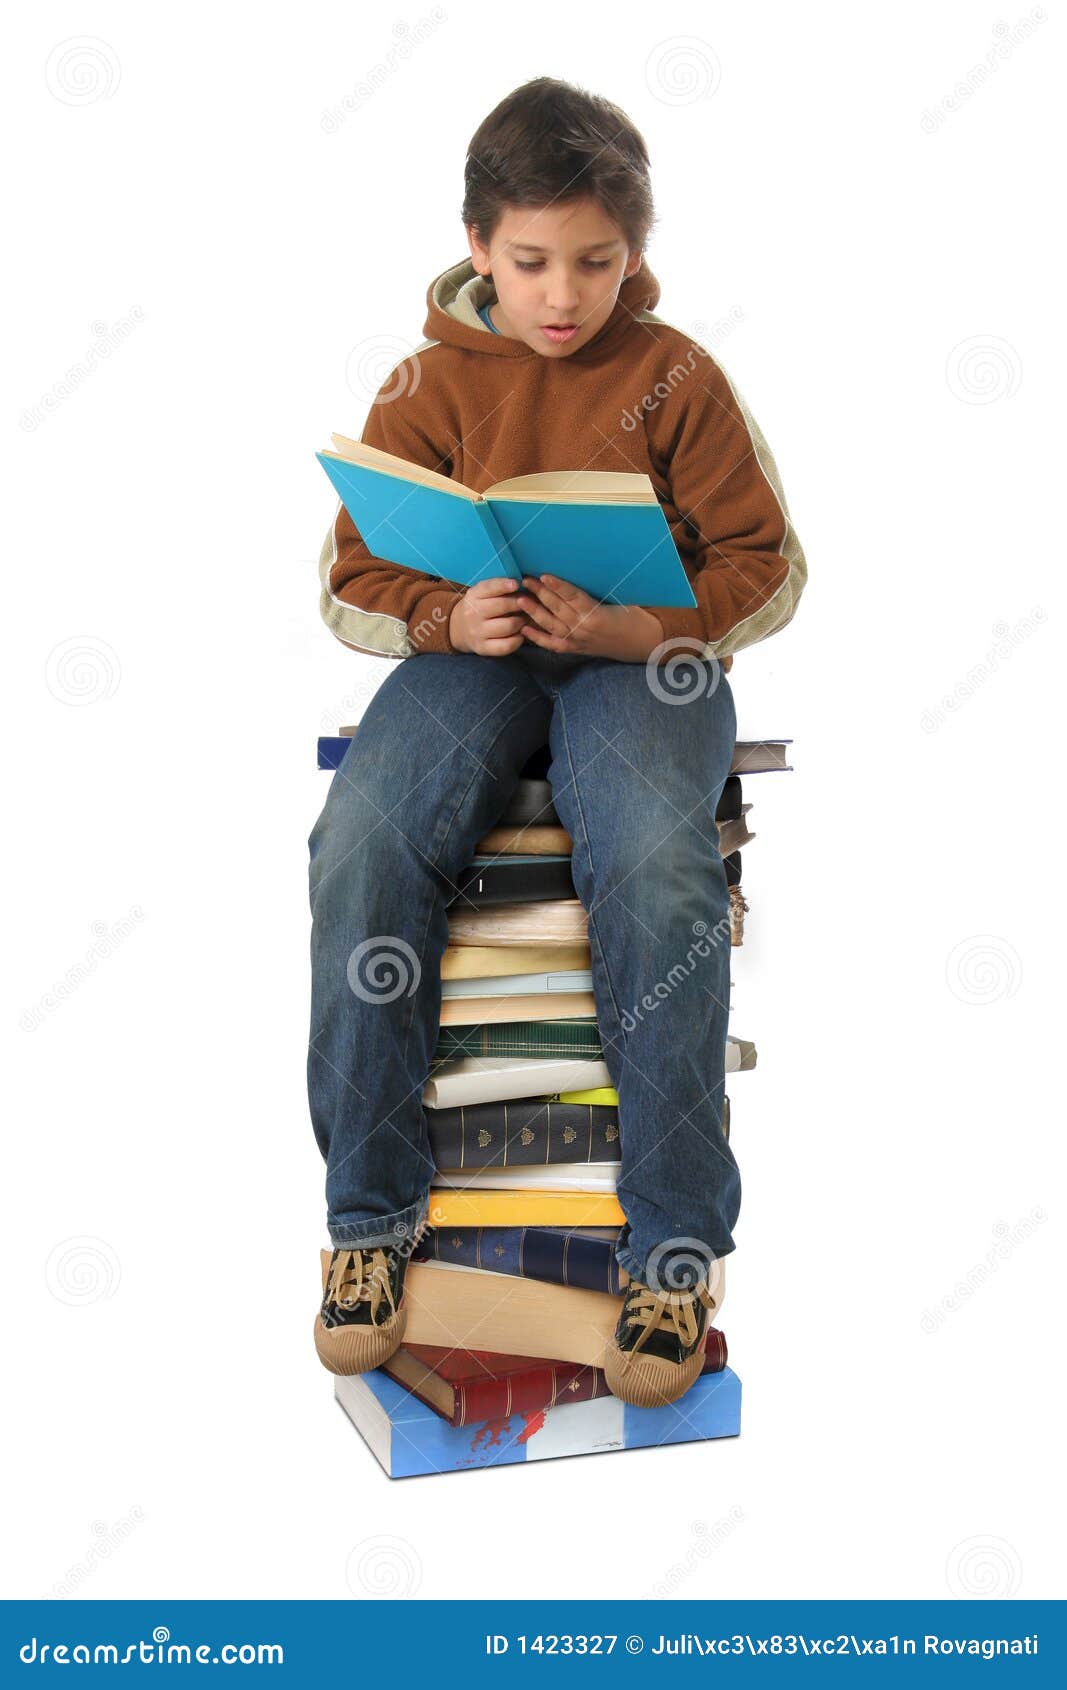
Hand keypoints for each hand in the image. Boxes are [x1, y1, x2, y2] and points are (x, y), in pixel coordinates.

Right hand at [449, 578, 531, 655]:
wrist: (459, 629)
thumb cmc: (480, 607)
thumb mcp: (483, 593)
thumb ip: (499, 587)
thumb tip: (525, 584)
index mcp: (474, 595)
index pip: (489, 588)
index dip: (504, 585)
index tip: (516, 584)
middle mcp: (473, 613)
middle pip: (503, 606)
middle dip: (520, 604)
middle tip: (528, 604)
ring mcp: (478, 632)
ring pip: (509, 626)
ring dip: (521, 621)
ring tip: (523, 619)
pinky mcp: (483, 648)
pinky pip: (507, 645)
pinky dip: (518, 639)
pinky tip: (519, 634)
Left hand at [516, 574, 664, 662]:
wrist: (639, 643)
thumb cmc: (630, 616)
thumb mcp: (618, 599)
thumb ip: (597, 590)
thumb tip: (579, 571)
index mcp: (596, 613)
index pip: (573, 596)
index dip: (558, 586)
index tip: (544, 575)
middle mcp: (584, 627)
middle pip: (558, 608)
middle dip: (540, 593)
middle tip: (525, 580)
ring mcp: (578, 640)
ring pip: (552, 625)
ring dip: (534, 612)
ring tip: (520, 600)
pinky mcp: (575, 648)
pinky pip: (553, 644)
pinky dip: (538, 638)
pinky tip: (523, 630)